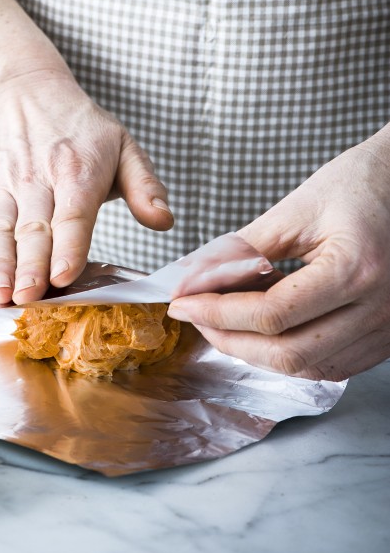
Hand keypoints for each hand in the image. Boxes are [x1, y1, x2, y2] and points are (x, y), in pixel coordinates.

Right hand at [0, 69, 172, 304]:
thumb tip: (164, 221)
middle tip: (27, 298)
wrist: (21, 91)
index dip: (67, 247)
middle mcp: (36, 180)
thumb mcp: (122, 145)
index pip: (71, 215)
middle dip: (29, 267)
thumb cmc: (79, 127)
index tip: (63, 276)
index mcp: (77, 172)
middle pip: (32, 229)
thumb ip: (144, 186)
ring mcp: (2, 186)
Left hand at [167, 128, 389, 379]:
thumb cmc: (359, 184)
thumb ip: (243, 249)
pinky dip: (292, 355)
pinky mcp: (386, 335)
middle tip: (196, 317)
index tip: (182, 303)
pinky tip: (266, 330)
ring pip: (310, 368)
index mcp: (355, 270)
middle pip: (289, 354)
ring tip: (225, 323)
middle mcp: (378, 309)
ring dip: (259, 353)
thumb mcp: (296, 209)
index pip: (271, 314)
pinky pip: (333, 365)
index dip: (217, 313)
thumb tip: (195, 279)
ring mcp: (387, 328)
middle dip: (231, 341)